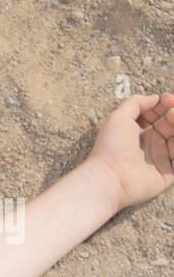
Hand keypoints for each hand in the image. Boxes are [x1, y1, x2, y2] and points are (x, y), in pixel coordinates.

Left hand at [86, 92, 173, 212]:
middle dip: (173, 115)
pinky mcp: (167, 175)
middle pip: (170, 125)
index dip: (164, 104)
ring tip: (172, 120)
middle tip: (171, 113)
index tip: (167, 99)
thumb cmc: (111, 147)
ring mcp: (158, 160)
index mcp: (136, 132)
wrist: (109, 178)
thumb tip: (156, 98)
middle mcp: (148, 145)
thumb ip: (136, 102)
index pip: (157, 115)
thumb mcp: (119, 117)